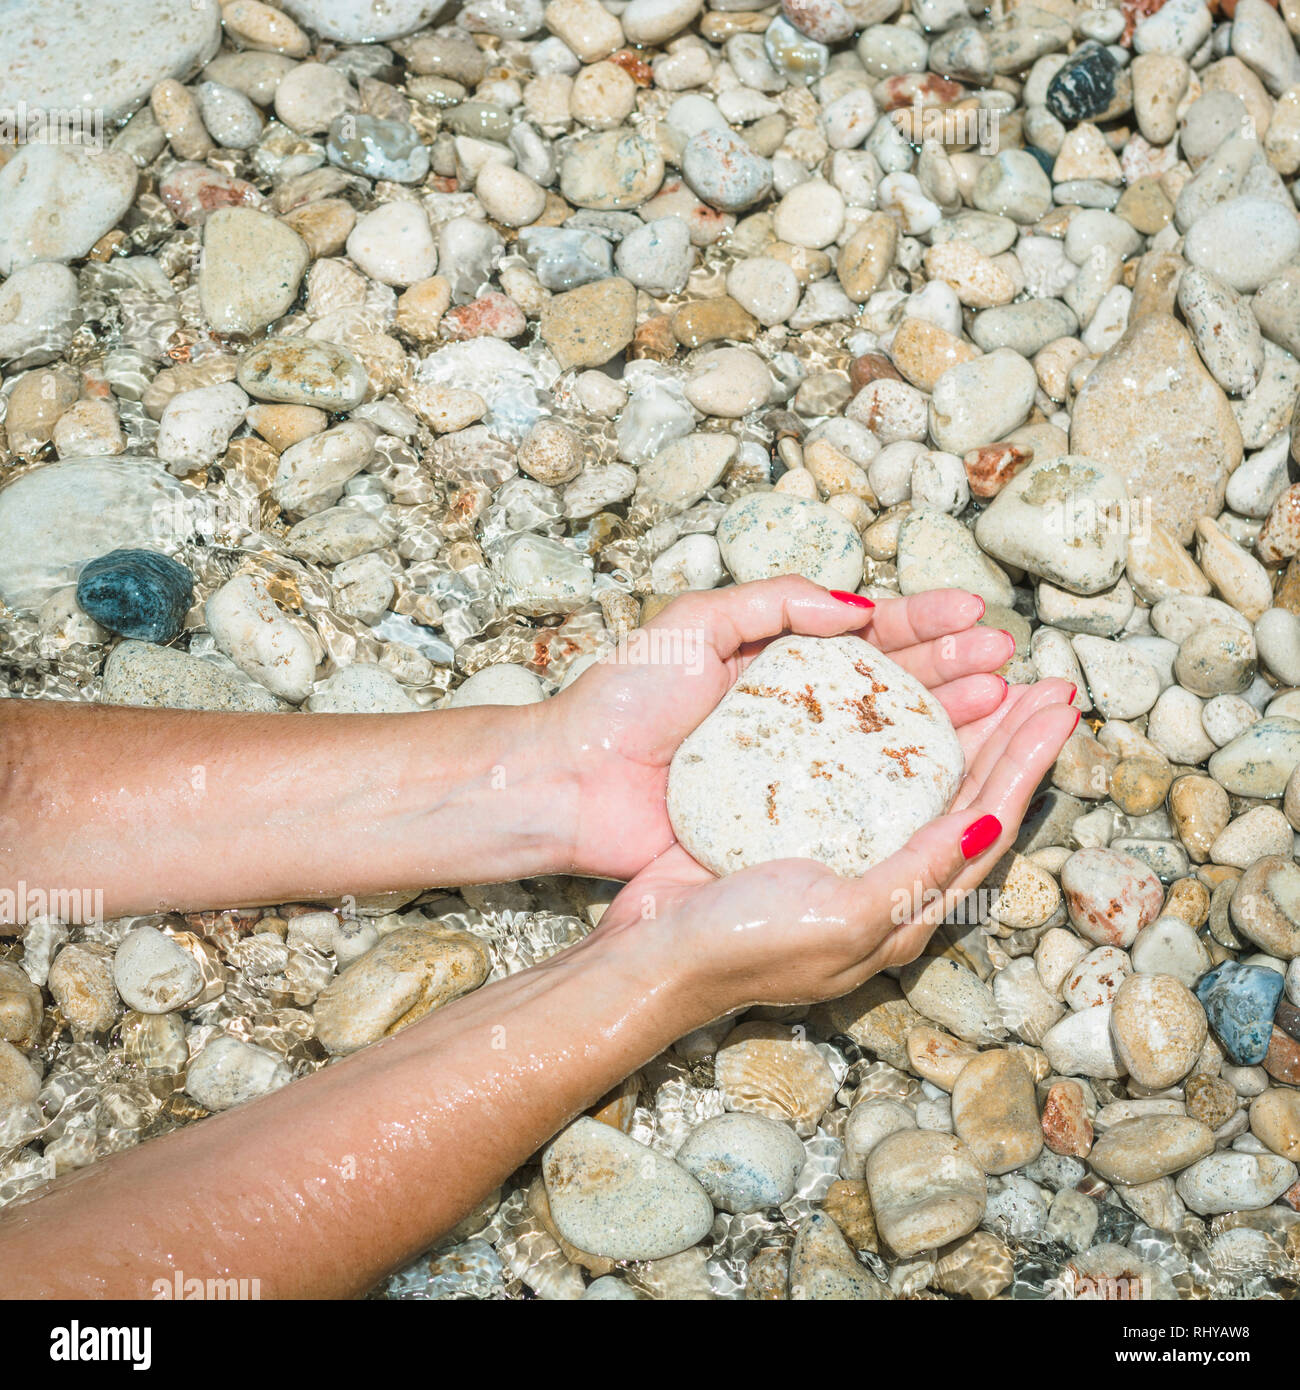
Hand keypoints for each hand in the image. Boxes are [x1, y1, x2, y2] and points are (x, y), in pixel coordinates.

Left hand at [549, 576, 1037, 880]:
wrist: (569, 784)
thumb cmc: (623, 698)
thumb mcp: (694, 623)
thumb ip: (773, 601)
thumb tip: (859, 609)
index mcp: (778, 658)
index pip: (869, 635)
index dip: (926, 623)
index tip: (980, 615)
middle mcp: (797, 713)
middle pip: (895, 686)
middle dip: (958, 669)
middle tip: (1015, 664)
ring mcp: (797, 771)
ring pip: (891, 743)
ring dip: (952, 723)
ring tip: (1007, 706)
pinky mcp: (787, 821)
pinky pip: (860, 804)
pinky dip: (910, 791)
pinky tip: (957, 779)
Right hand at [594, 683, 1078, 1016]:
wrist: (652, 955)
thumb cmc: (743, 945)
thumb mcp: (843, 916)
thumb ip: (917, 874)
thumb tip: (991, 822)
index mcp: (909, 909)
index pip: (988, 821)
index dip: (1026, 762)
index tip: (1058, 706)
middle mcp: (890, 881)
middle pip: (969, 798)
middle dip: (1011, 740)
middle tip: (1045, 684)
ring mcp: (848, 854)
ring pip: (925, 784)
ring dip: (964, 733)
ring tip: (991, 682)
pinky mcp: (807, 831)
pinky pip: (868, 777)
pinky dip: (895, 739)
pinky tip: (897, 708)